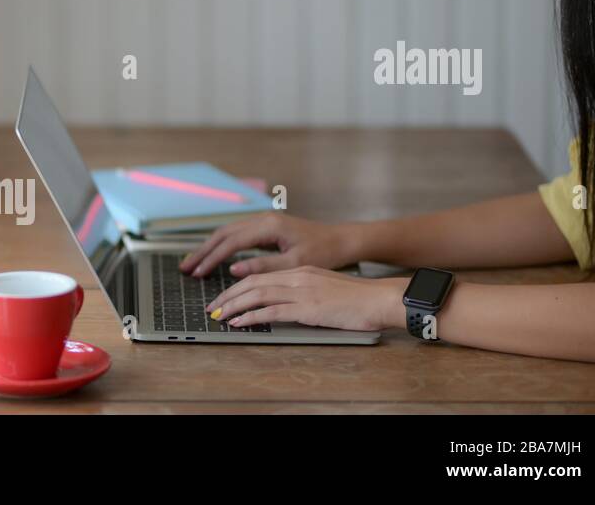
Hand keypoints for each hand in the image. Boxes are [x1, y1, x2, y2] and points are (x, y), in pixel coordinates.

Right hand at [178, 213, 364, 277]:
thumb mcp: (294, 264)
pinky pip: (236, 234)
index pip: (231, 242)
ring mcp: (264, 221)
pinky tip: (213, 256)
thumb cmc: (324, 252)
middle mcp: (263, 219)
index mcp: (269, 226)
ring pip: (227, 232)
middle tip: (185, 268)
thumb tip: (233, 269)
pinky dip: (221, 246)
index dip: (211, 258)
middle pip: (223, 233)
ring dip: (209, 248)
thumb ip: (263, 266)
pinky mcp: (266, 227)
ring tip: (193, 263)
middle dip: (203, 251)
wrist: (342, 240)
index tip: (198, 273)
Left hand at [205, 266, 405, 331]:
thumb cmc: (358, 298)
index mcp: (301, 271)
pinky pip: (272, 311)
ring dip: (233, 305)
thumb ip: (303, 290)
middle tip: (212, 308)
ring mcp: (303, 291)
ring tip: (218, 316)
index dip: (238, 287)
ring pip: (257, 294)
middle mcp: (298, 277)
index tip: (224, 298)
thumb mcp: (324, 288)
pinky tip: (239, 322)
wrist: (382, 299)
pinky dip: (251, 316)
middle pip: (253, 282)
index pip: (261, 276)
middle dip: (228, 295)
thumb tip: (283, 302)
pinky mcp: (309, 307)